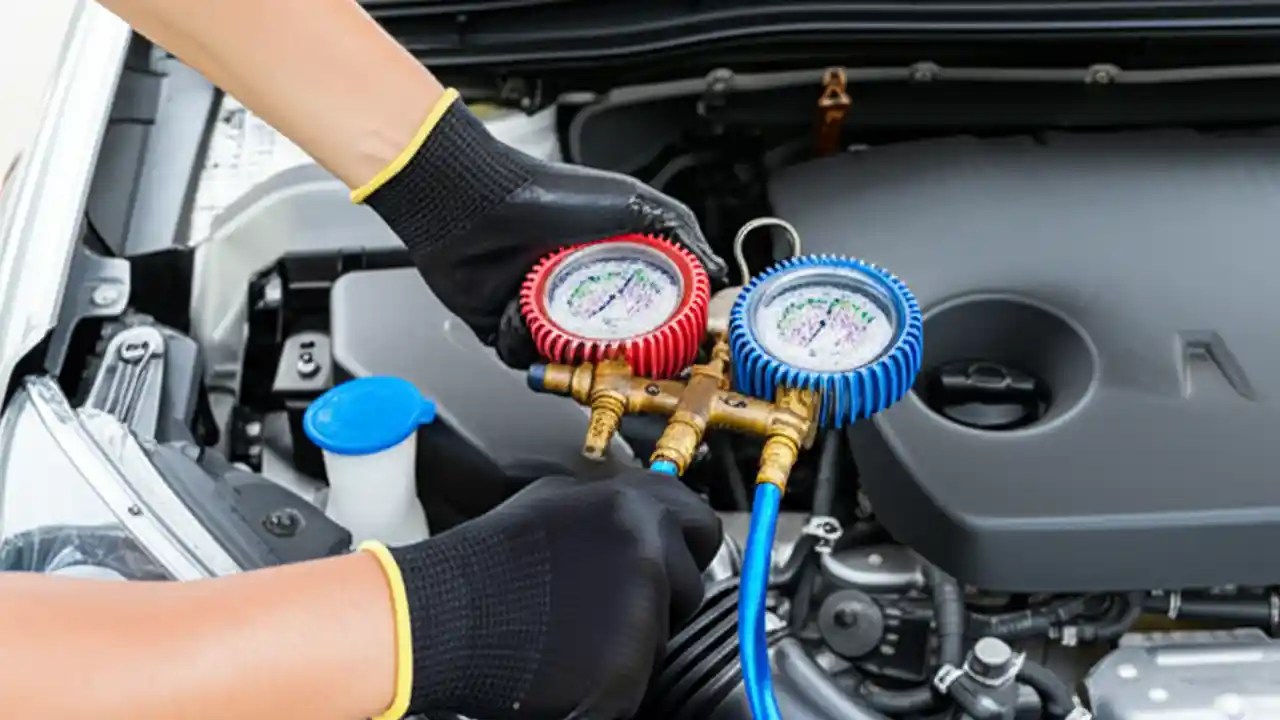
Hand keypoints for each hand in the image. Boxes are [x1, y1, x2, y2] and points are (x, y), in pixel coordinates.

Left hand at [362, 92, 726, 360]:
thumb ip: (681, 232)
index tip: (666, 353)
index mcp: (610, 263)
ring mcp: (538, 307)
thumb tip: (718, 269)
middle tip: (612, 356)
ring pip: (563, 358)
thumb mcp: (636, 203)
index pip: (645, 313)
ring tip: (553, 326)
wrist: (477, 202)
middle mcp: (575, 287)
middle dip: (610, 357)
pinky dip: (520, 344)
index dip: (658, 337)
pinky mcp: (501, 323)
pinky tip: (517, 313)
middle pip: (605, 345)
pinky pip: (518, 357)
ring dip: (560, 349)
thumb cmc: (548, 193)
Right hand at [370, 470, 721, 718]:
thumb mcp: (556, 502)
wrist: (443, 615)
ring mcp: (640, 607)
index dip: (684, 546)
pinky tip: (570, 659)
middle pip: (692, 580)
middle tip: (613, 604)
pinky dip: (613, 676)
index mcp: (631, 505)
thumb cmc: (487, 562)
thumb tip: (650, 517)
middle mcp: (646, 548)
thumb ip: (615, 508)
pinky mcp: (626, 665)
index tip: (673, 559)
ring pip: (667, 631)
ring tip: (575, 628)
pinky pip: (641, 675)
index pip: (701, 524)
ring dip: (635, 636)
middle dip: (667, 595)